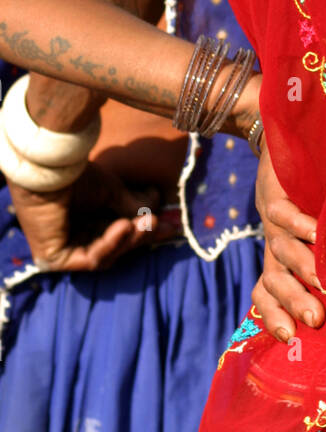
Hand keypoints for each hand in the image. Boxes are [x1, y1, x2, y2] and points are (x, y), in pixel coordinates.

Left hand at [9, 162, 173, 271]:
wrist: (50, 171)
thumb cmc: (75, 176)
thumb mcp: (112, 192)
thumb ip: (132, 206)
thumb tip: (158, 206)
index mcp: (83, 220)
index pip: (116, 234)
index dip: (143, 232)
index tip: (170, 226)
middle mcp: (72, 237)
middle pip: (114, 248)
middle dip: (139, 237)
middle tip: (159, 223)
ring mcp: (63, 250)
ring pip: (105, 256)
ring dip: (128, 240)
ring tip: (146, 222)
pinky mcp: (55, 259)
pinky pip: (90, 259)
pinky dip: (111, 244)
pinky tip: (124, 226)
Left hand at [250, 141, 324, 342]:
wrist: (285, 136)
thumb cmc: (315, 189)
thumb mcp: (323, 225)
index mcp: (281, 256)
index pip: (265, 292)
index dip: (272, 314)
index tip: (289, 338)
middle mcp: (274, 241)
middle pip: (274, 280)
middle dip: (293, 301)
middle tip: (315, 320)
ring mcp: (272, 219)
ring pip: (279, 250)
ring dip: (301, 266)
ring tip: (323, 280)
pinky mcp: (273, 192)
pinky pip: (281, 213)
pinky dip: (299, 224)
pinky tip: (318, 232)